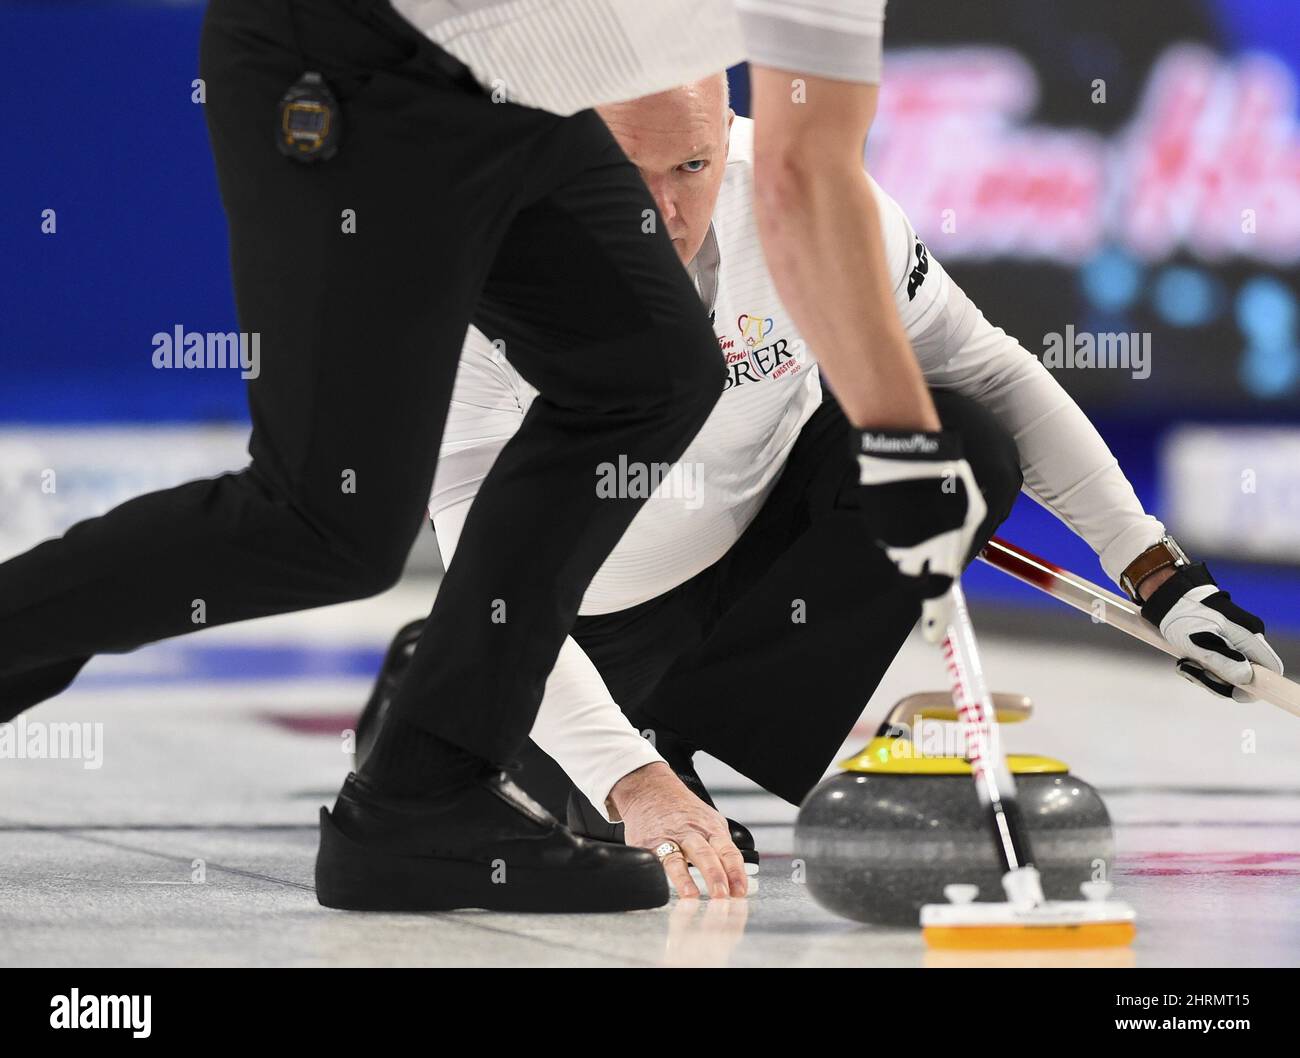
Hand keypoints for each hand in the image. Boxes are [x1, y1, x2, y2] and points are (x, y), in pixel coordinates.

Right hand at [609, 762, 747, 898]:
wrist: (650, 789)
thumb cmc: (682, 809)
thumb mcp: (709, 820)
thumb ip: (721, 846)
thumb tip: (737, 877)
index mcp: (710, 829)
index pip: (728, 852)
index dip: (736, 873)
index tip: (740, 892)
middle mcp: (691, 834)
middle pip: (706, 855)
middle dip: (715, 877)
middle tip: (722, 897)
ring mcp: (668, 839)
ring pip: (677, 859)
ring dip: (685, 879)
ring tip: (691, 897)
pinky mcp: (647, 845)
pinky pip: (653, 861)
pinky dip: (657, 876)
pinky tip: (660, 888)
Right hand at [855, 429, 986, 641]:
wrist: (907, 450)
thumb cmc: (949, 478)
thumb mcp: (972, 511)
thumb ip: (967, 540)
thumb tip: (960, 559)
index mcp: (941, 552)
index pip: (938, 596)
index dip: (935, 620)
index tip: (933, 637)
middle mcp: (912, 554)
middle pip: (918, 575)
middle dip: (927, 566)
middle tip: (936, 539)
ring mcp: (891, 541)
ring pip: (905, 552)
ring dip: (915, 538)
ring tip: (925, 503)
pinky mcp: (875, 526)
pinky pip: (890, 533)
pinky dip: (900, 522)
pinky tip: (909, 498)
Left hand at [1140, 563, 1283, 701]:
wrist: (1169, 596)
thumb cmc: (1184, 616)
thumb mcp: (1198, 642)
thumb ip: (1223, 662)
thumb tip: (1246, 680)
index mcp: (1249, 637)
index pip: (1270, 669)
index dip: (1255, 687)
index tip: (1232, 693)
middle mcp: (1247, 639)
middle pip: (1245, 674)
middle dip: (1218, 680)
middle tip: (1190, 670)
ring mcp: (1235, 641)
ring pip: (1228, 671)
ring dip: (1204, 674)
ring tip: (1183, 663)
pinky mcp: (1221, 642)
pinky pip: (1217, 663)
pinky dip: (1201, 666)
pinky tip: (1184, 660)